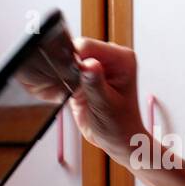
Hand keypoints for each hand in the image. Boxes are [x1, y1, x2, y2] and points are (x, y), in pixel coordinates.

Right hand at [69, 37, 148, 165]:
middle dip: (69, 67)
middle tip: (74, 90)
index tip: (71, 77)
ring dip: (65, 74)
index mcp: (121, 59)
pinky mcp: (84, 74)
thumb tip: (88, 64)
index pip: (88, 46)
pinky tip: (71, 94)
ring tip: (76, 94)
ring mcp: (96, 64)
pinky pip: (66, 70)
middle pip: (76, 49)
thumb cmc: (119, 126)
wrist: (117, 139)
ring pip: (68, 59)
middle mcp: (109, 57)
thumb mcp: (106, 106)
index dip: (74, 59)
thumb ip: (96, 84)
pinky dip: (63, 81)